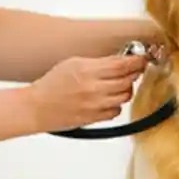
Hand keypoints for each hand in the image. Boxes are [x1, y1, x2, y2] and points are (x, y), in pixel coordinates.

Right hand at [25, 54, 146, 131]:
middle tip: (133, 69)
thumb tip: (118, 61)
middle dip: (133, 73)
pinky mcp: (95, 119)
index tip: (140, 59)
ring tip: (119, 84)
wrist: (37, 107)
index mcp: (87, 70)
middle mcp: (94, 88)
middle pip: (127, 80)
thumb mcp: (73, 63)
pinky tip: (108, 99)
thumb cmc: (51, 85)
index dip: (136, 61)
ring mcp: (96, 105)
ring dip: (126, 89)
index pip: (121, 65)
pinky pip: (116, 111)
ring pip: (125, 96)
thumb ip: (97, 63)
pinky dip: (116, 104)